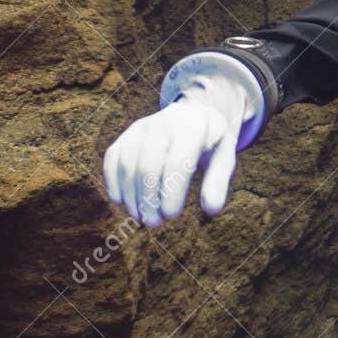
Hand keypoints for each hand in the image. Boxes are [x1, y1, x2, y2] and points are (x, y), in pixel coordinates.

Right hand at [102, 73, 247, 226]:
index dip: (170, 192)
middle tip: (154, 223)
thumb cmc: (210, 142)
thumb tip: (212, 210)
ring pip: (127, 164)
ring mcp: (141, 127)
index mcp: (192, 127)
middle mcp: (163, 123)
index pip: (176, 163)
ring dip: (131, 195)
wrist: (193, 114)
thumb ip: (218, 182)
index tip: (171, 215)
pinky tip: (120, 201)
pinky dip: (113, 181)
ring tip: (140, 217)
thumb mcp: (224, 157)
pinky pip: (113, 157)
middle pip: (147, 166)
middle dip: (148, 199)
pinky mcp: (127, 133)